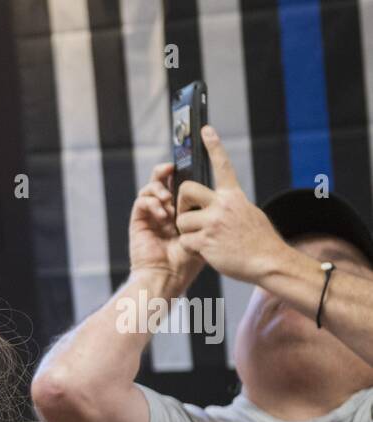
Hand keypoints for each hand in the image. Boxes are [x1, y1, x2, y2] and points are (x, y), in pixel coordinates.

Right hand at [130, 162, 203, 295]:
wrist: (168, 278)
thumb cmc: (188, 261)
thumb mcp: (204, 231)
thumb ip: (207, 211)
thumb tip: (214, 189)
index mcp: (181, 211)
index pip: (180, 183)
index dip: (182, 169)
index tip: (190, 158)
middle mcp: (165, 210)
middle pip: (162, 180)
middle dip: (166, 171)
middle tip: (172, 168)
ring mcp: (150, 216)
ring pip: (150, 188)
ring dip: (159, 188)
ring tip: (169, 199)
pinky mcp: (138, 222)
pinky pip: (141, 202)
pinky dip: (152, 202)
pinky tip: (162, 213)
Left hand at [176, 126, 292, 282]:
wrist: (269, 262)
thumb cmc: (259, 242)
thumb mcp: (249, 214)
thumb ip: (231, 206)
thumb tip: (222, 202)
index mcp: (234, 196)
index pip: (222, 166)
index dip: (213, 146)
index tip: (205, 130)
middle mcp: (223, 205)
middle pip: (186, 191)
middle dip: (180, 203)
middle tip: (187, 215)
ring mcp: (213, 223)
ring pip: (181, 221)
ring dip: (187, 232)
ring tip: (204, 241)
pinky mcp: (206, 241)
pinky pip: (185, 241)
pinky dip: (191, 249)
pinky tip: (205, 252)